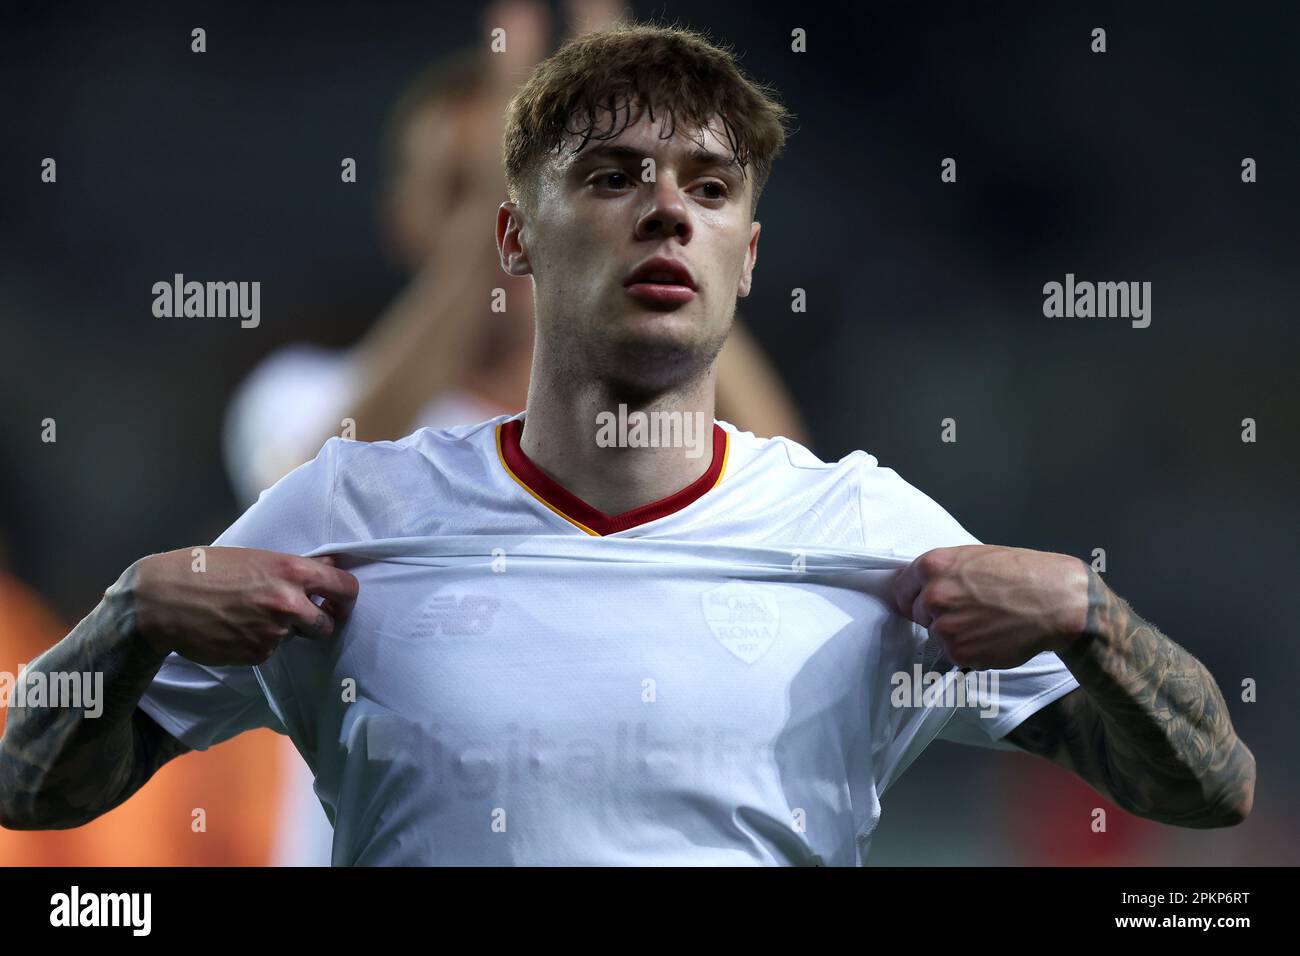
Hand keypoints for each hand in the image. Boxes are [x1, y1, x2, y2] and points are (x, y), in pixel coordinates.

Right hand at [126, 548, 358, 665]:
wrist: (162, 599)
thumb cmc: (207, 569)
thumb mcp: (257, 557)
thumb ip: (295, 568)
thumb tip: (330, 570)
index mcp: (292, 571)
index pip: (345, 588)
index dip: (345, 597)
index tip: (339, 600)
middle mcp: (288, 604)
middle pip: (328, 624)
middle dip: (319, 621)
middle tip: (302, 614)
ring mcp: (273, 633)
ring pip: (295, 637)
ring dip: (283, 631)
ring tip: (251, 614)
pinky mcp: (256, 655)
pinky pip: (270, 651)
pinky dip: (259, 643)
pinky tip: (235, 628)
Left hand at [891, 545, 1090, 669]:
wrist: (1056, 600)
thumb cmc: (1021, 573)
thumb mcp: (973, 557)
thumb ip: (942, 571)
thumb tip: (919, 585)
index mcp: (932, 566)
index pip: (900, 588)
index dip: (913, 595)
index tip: (922, 601)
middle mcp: (932, 596)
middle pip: (916, 612)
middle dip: (935, 613)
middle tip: (969, 609)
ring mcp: (944, 627)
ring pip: (936, 634)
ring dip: (954, 633)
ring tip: (986, 622)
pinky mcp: (959, 652)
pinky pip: (954, 653)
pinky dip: (969, 650)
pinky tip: (992, 636)